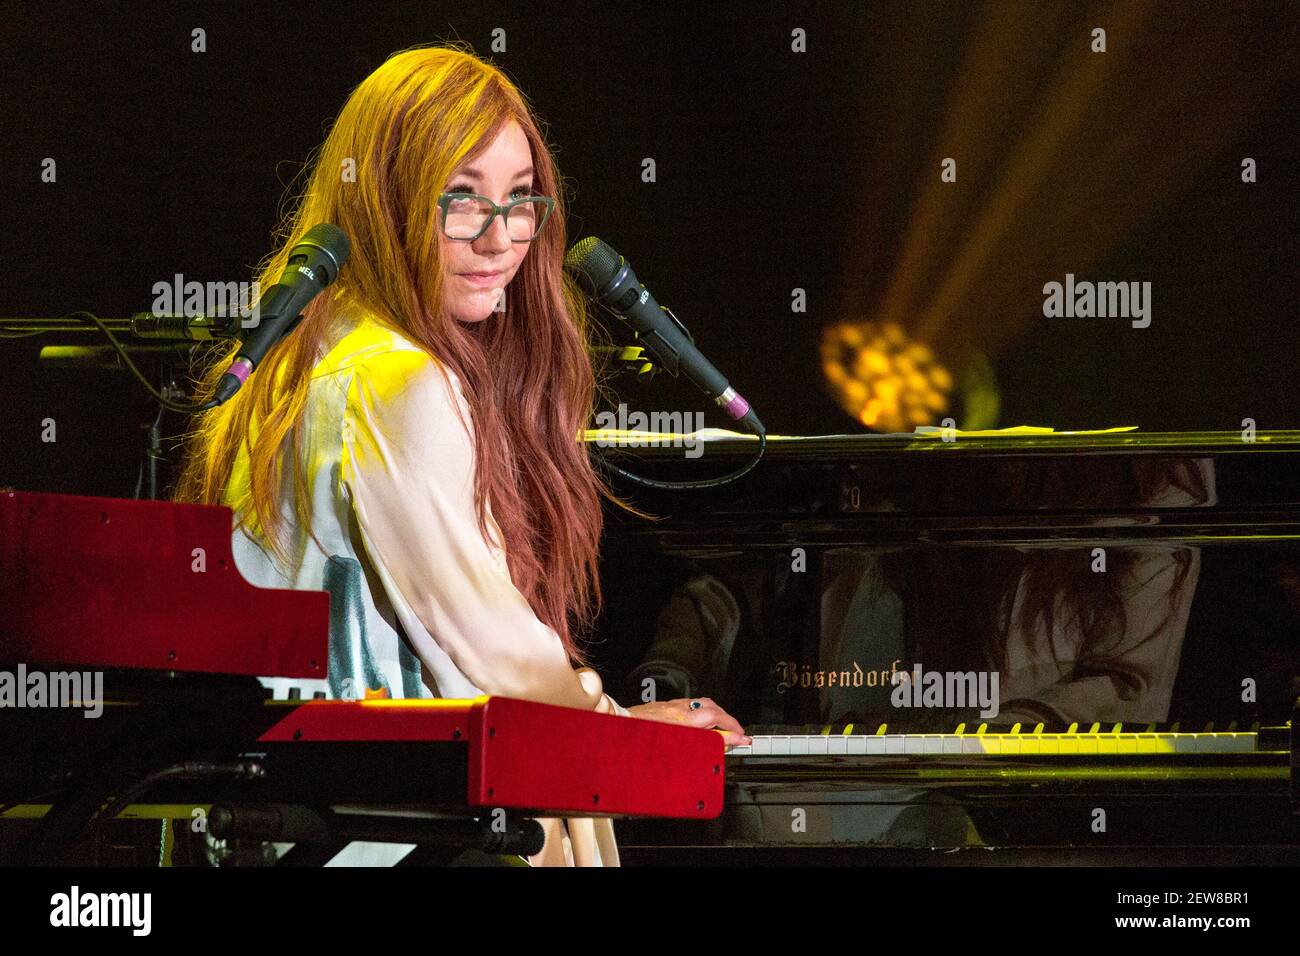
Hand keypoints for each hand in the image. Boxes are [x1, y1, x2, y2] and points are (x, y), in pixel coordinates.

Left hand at [625, 697, 751, 748]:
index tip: (741, 737)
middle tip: (734, 732)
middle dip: (726, 718)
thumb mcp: (672, 749)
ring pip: (698, 703)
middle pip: (710, 707)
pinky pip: (686, 704)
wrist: (616, 726)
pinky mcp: (661, 706)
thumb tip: (717, 746)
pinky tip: (697, 723)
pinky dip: (698, 712)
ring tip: (718, 729)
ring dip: (713, 714)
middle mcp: (677, 709)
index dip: (731, 729)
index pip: (715, 719)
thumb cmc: (637, 741)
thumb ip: (698, 746)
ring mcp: (669, 705)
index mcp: (682, 720)